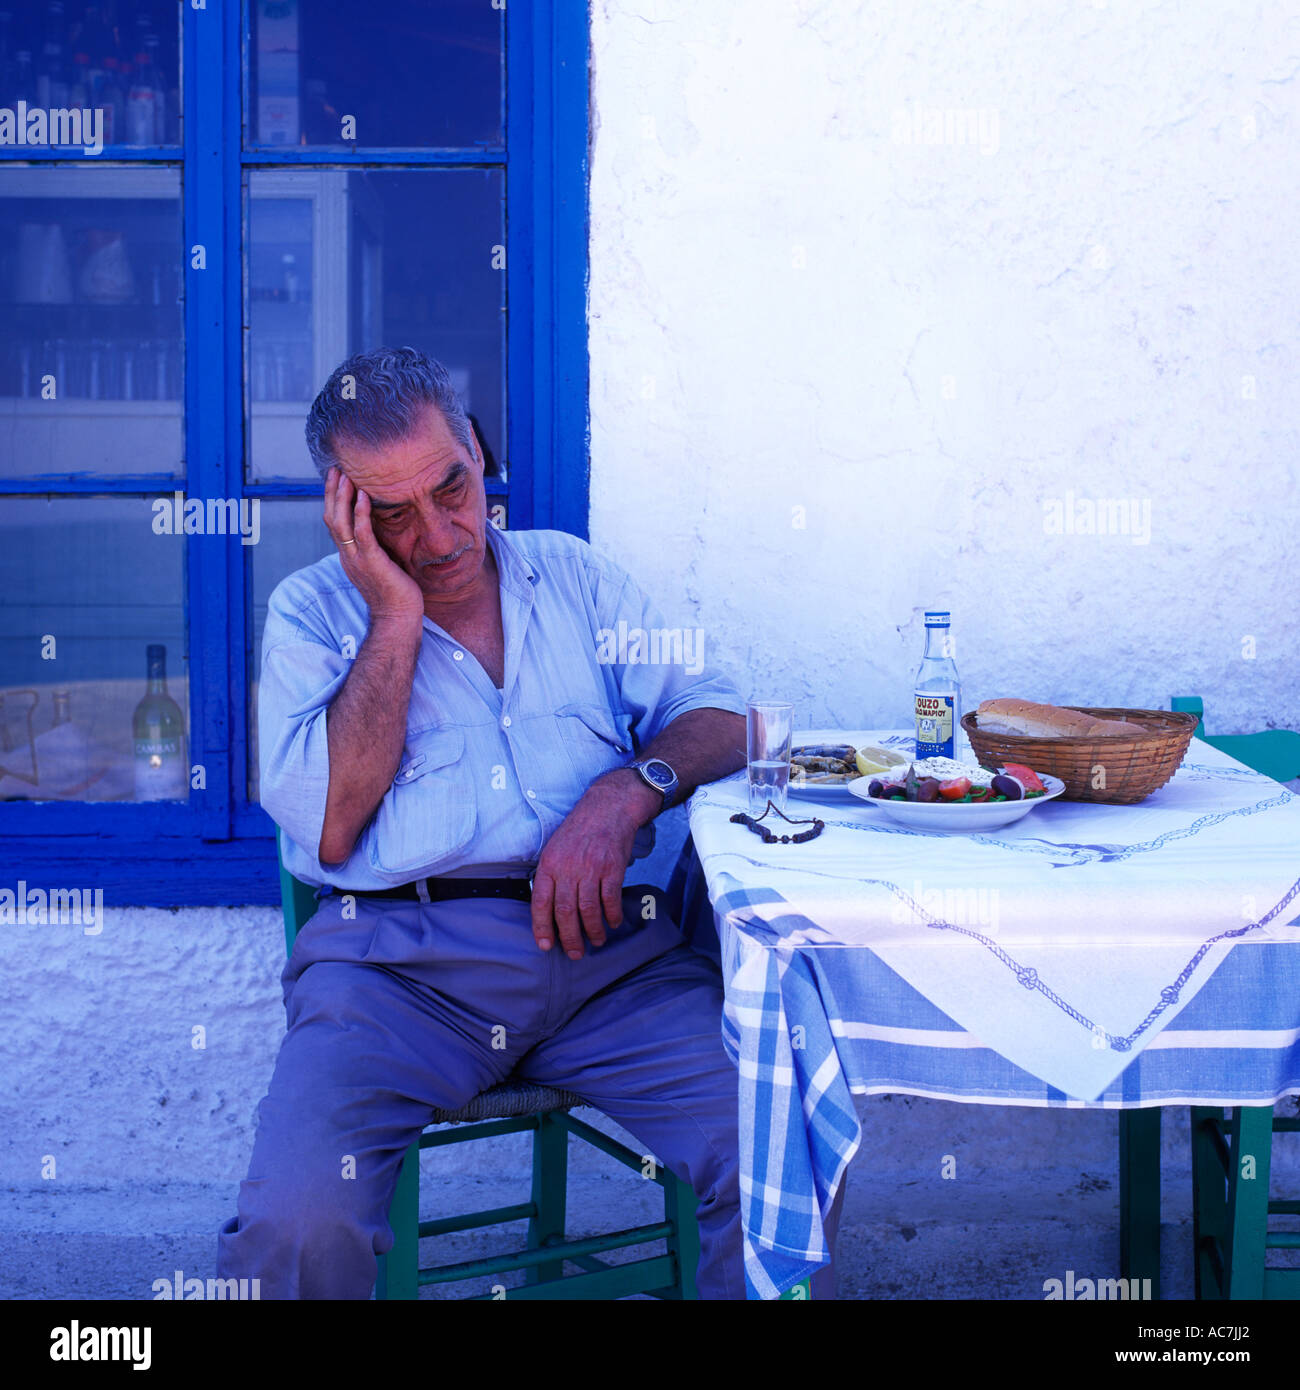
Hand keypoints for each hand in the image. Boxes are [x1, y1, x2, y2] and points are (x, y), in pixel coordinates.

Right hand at [323, 466, 423, 621]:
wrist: (398, 618)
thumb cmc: (395, 592)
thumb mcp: (381, 563)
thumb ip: (376, 546)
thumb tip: (383, 528)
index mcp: (349, 555)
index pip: (334, 523)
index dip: (333, 500)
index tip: (336, 479)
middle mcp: (348, 555)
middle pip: (331, 518)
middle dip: (332, 492)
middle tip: (335, 469)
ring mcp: (357, 559)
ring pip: (341, 523)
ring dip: (342, 497)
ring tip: (345, 476)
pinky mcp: (372, 562)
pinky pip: (362, 534)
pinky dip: (360, 513)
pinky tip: (363, 496)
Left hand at [530, 778, 649, 958]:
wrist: (609, 807)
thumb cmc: (580, 830)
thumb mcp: (555, 847)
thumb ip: (550, 876)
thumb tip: (548, 908)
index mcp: (549, 863)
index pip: (540, 902)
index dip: (542, 927)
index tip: (545, 945)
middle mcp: (568, 867)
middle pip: (565, 912)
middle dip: (570, 938)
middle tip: (574, 953)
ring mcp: (591, 867)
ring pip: (588, 909)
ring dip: (593, 931)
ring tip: (596, 941)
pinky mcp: (612, 867)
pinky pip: (610, 899)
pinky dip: (612, 915)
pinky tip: (613, 923)